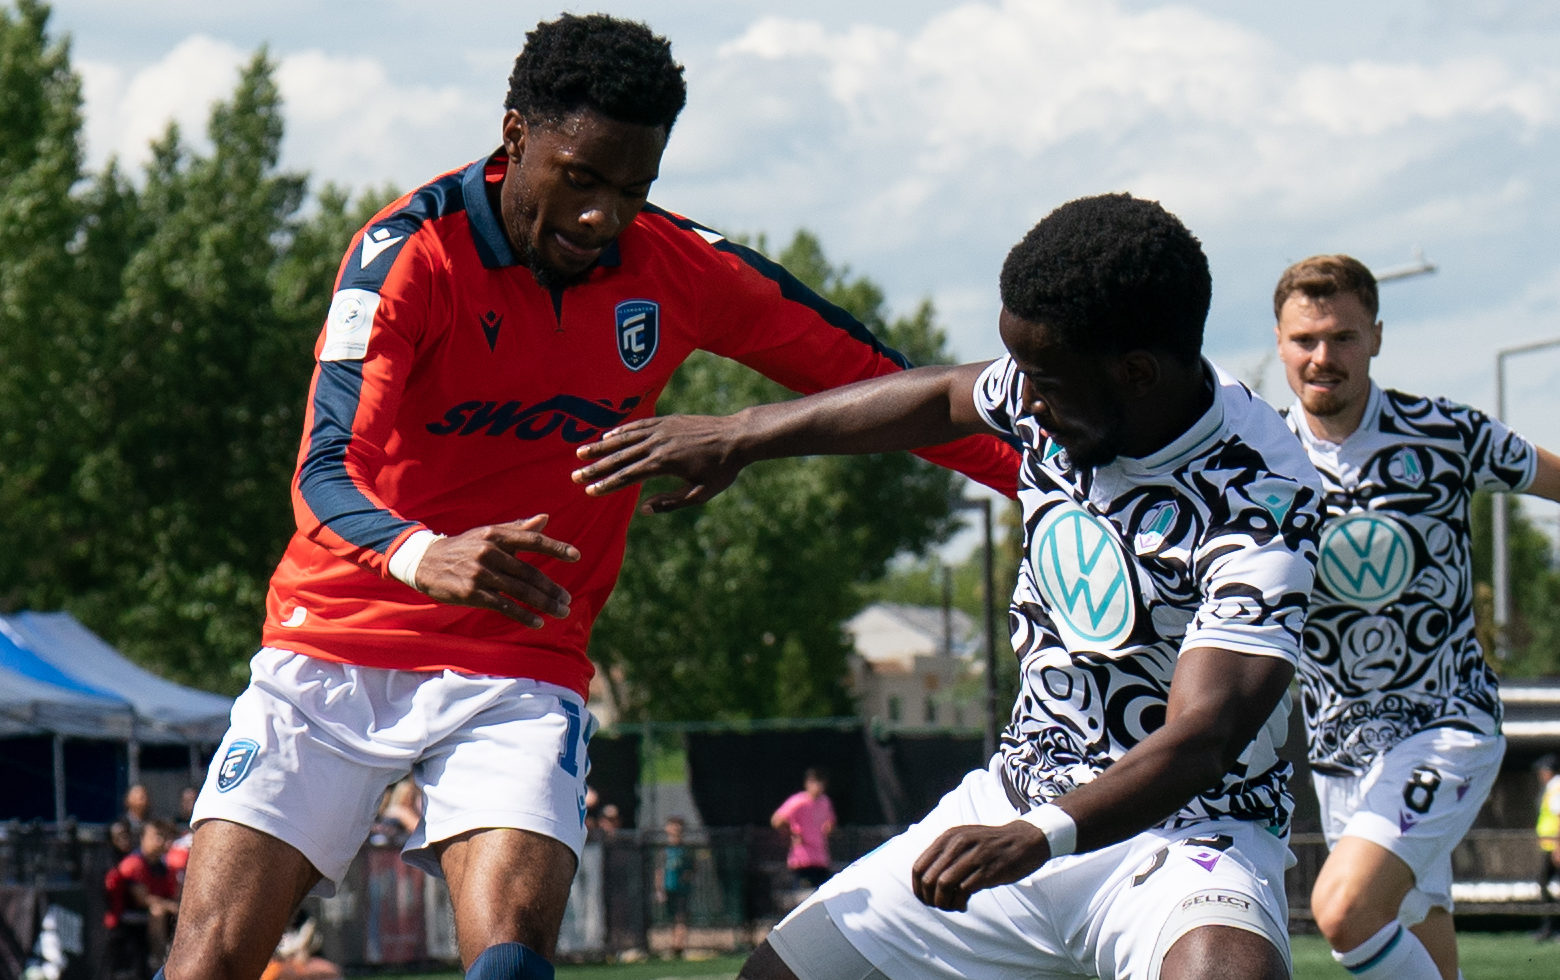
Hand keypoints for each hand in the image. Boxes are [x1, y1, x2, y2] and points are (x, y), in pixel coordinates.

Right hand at [415, 515, 579, 626]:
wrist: (424, 561)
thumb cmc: (463, 547)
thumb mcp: (488, 534)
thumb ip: (517, 528)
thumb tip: (545, 518)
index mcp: (496, 535)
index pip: (532, 540)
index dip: (556, 548)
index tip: (576, 556)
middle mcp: (490, 552)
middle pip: (530, 572)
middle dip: (552, 588)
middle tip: (567, 599)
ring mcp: (480, 573)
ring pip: (520, 591)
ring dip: (544, 603)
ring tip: (560, 611)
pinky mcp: (472, 593)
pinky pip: (504, 606)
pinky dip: (523, 615)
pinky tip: (537, 622)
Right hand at [572, 415, 744, 512]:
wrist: (737, 437)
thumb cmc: (721, 470)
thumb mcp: (700, 493)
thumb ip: (671, 502)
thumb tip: (644, 510)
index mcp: (665, 464)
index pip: (628, 476)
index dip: (607, 484)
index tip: (590, 491)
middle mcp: (659, 444)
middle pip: (620, 457)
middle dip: (595, 467)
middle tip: (574, 475)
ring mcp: (662, 429)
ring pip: (624, 438)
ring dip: (601, 446)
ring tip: (581, 453)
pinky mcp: (667, 420)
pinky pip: (638, 425)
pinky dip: (621, 431)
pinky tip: (608, 436)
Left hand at [910, 821, 1050, 911]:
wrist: (1024, 840)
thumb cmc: (990, 844)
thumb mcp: (963, 839)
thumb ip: (944, 853)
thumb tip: (923, 880)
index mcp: (948, 837)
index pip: (919, 867)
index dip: (918, 888)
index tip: (926, 898)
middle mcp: (957, 844)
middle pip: (928, 879)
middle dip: (930, 899)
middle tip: (940, 905)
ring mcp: (973, 857)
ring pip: (943, 886)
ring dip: (944, 903)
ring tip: (953, 906)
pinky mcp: (987, 871)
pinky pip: (963, 892)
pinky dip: (959, 904)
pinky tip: (964, 905)